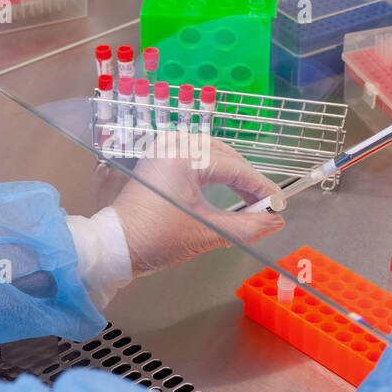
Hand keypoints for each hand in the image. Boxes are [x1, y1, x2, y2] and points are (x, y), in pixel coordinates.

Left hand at [110, 130, 284, 274]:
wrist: (114, 246)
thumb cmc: (155, 238)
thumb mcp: (206, 233)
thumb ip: (245, 227)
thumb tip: (274, 222)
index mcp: (185, 157)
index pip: (235, 168)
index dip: (261, 187)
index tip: (277, 205)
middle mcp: (173, 145)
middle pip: (225, 154)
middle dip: (247, 179)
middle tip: (265, 203)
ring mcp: (162, 150)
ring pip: (210, 153)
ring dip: (231, 172)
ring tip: (248, 197)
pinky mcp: (157, 161)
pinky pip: (194, 157)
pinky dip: (213, 171)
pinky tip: (224, 187)